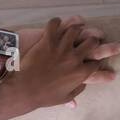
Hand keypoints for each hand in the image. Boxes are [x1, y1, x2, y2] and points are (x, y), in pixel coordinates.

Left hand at [2, 16, 119, 111]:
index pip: (96, 63)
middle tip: (90, 39)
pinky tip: (56, 23)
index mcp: (80, 73)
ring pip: (75, 30)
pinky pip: (54, 24)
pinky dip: (56, 22)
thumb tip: (84, 85)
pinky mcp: (47, 41)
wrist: (23, 91)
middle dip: (93, 40)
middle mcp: (74, 58)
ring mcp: (61, 48)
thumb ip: (77, 91)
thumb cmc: (43, 97)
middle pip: (92, 42)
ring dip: (76, 28)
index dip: (97, 60)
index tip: (96, 58)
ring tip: (74, 29)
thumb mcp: (63, 98)